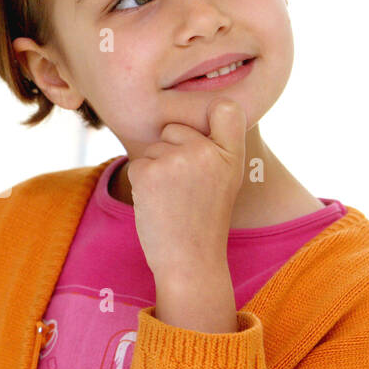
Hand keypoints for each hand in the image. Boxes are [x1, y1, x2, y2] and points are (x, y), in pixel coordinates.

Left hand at [129, 98, 247, 283]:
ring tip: (173, 200)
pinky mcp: (148, 172)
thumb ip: (217, 147)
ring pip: (153, 148)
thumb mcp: (226, 180)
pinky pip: (137, 164)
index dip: (212, 113)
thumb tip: (188, 120)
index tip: (206, 130)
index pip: (225, 108)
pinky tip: (158, 204)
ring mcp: (176, 160)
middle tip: (185, 190)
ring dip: (157, 171)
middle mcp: (206, 151)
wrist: (190, 260)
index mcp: (231, 153)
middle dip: (172, 152)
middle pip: (175, 129)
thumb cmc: (204, 220)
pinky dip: (142, 183)